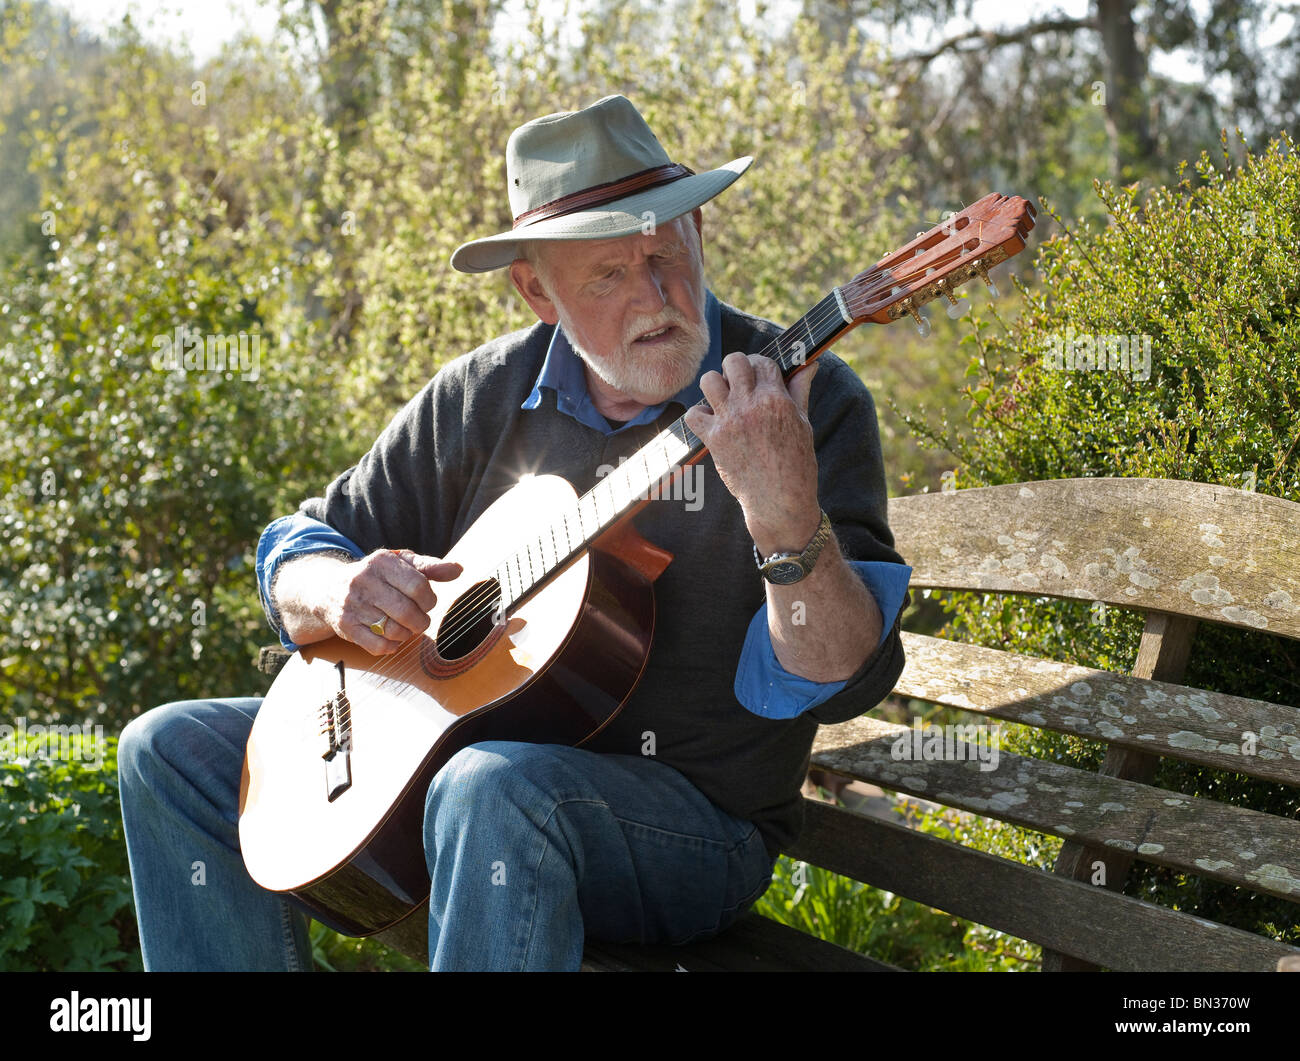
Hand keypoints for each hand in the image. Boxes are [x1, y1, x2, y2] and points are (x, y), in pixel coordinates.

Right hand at [318, 548, 460, 654]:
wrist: (329, 588)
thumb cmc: (376, 576)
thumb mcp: (401, 564)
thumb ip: (430, 567)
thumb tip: (458, 569)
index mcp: (381, 562)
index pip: (418, 586)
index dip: (429, 599)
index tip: (427, 602)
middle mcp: (364, 581)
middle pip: (406, 611)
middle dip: (421, 621)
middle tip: (420, 619)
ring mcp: (353, 605)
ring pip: (393, 631)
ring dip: (407, 634)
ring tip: (406, 627)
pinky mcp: (346, 626)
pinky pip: (377, 646)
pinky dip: (391, 646)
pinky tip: (392, 638)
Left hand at [684, 353, 821, 553]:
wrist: (779, 500)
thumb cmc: (796, 462)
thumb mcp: (803, 422)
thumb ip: (800, 389)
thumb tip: (809, 363)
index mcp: (776, 399)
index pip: (762, 361)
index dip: (758, 364)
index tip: (757, 373)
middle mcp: (751, 405)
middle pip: (733, 361)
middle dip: (735, 367)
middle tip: (738, 382)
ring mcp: (730, 421)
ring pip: (709, 380)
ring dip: (714, 385)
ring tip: (722, 399)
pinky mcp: (714, 439)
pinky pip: (693, 414)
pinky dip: (698, 415)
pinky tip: (711, 422)